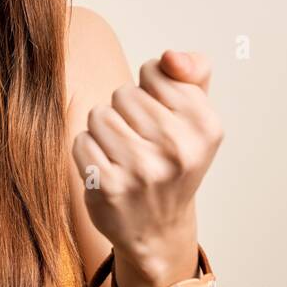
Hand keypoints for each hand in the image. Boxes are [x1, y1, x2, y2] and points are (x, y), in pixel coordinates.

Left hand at [71, 50, 223, 264]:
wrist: (157, 229)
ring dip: (104, 132)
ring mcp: (143, 170)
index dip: (150, 91)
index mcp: (205, 126)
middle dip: (125, 112)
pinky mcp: (108, 186)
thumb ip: (191, 73)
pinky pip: (81, 141)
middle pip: (123, 93)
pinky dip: (88, 152)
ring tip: (123, 156)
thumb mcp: (195, 117)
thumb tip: (170, 57)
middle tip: (142, 144)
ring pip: (99, 115)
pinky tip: (106, 170)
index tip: (162, 120)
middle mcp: (179, 149)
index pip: (155, 71)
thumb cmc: (172, 162)